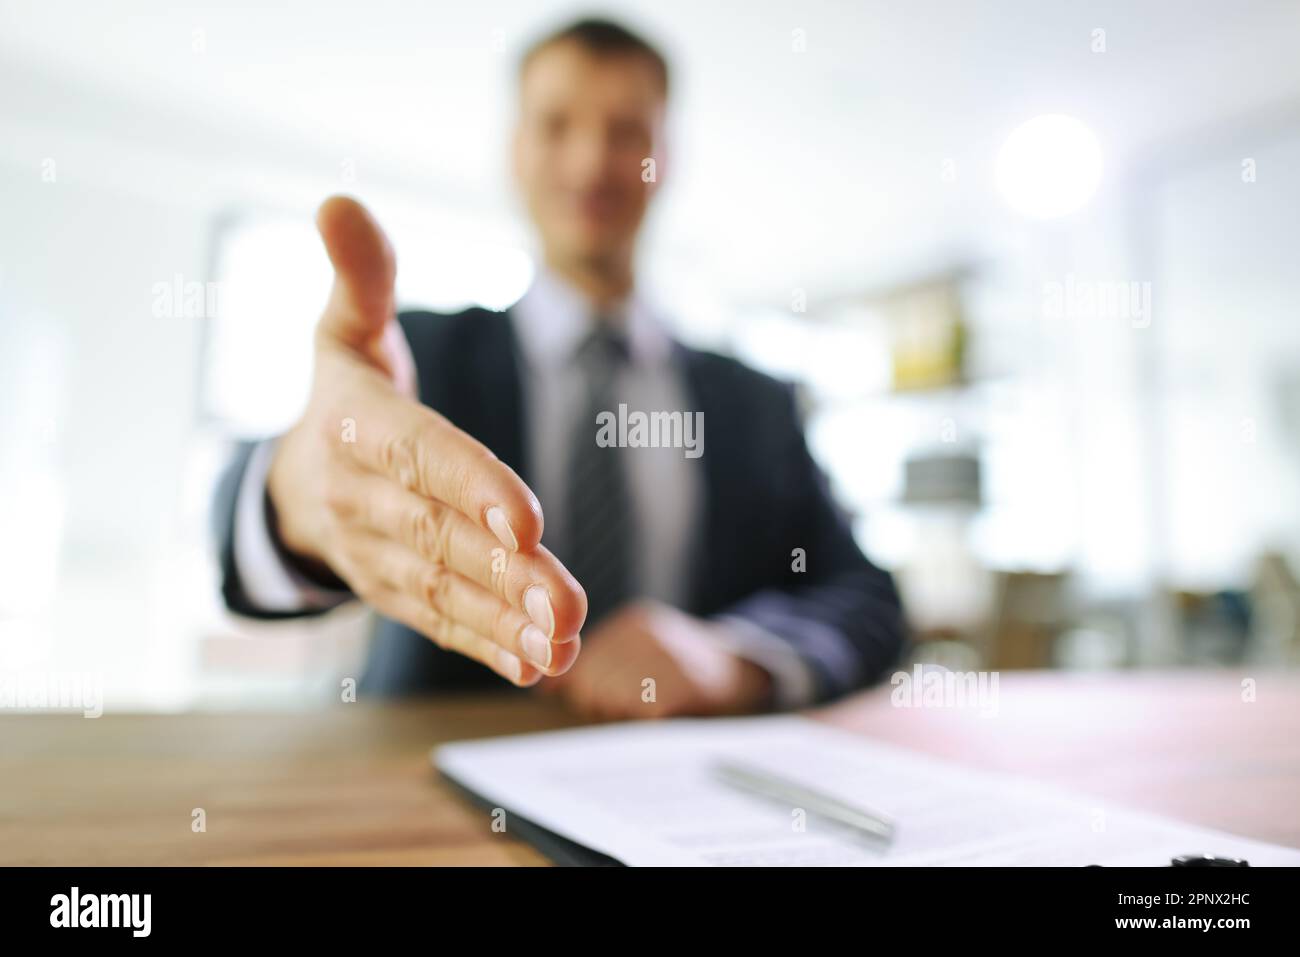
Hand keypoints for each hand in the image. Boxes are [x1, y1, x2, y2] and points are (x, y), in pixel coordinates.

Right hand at [267, 196, 585, 685]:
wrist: (293, 484)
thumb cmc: (342, 395)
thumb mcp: (344, 331)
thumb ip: (360, 275)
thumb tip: (339, 199)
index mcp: (356, 426)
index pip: (417, 455)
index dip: (468, 483)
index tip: (526, 517)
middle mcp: (361, 497)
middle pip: (440, 535)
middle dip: (504, 571)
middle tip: (565, 600)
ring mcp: (375, 554)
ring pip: (443, 588)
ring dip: (503, 618)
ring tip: (560, 641)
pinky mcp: (394, 592)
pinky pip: (439, 621)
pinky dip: (485, 646)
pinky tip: (534, 667)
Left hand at [542, 601, 772, 719]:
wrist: (741, 666)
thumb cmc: (677, 663)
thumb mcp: (639, 646)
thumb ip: (596, 662)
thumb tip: (544, 691)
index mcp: (633, 622)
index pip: (583, 662)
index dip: (582, 687)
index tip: (592, 696)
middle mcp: (648, 635)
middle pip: (593, 683)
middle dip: (598, 703)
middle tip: (623, 706)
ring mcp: (667, 660)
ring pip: (614, 701)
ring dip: (622, 714)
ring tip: (645, 706)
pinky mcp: (685, 687)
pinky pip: (646, 715)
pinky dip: (649, 722)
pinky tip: (663, 712)